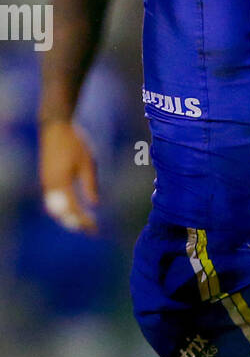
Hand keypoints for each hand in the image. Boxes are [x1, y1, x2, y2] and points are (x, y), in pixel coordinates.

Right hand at [39, 119, 98, 233]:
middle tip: (90, 229)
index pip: (72, 209)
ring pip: (54, 208)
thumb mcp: (87, 162)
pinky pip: (52, 200)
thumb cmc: (74, 143)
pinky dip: (62, 208)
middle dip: (75, 223)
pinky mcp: (46, 179)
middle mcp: (50, 185)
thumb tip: (95, 205)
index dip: (82, 221)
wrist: (55, 127)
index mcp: (61, 182)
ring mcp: (46, 182)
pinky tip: (74, 210)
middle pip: (60, 213)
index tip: (94, 227)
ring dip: (67, 217)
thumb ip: (90, 184)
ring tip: (82, 223)